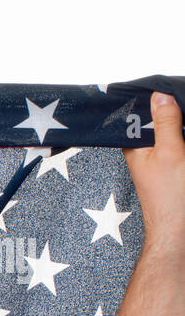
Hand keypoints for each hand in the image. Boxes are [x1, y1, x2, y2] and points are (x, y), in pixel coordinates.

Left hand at [123, 92, 184, 256]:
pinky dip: (183, 136)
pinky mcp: (175, 167)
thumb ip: (166, 124)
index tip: (166, 85)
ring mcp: (161, 160)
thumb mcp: (170, 152)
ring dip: (180, 123)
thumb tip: (159, 96)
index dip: (152, 99)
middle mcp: (145, 152)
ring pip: (171, 133)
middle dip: (171, 110)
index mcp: (136, 147)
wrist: (179, 230)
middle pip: (157, 121)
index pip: (137, 115)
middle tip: (180, 95)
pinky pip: (178, 145)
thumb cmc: (171, 197)